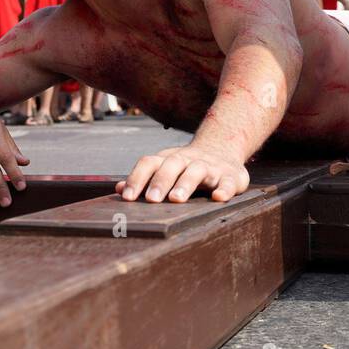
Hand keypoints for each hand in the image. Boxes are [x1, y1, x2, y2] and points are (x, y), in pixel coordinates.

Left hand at [117, 143, 249, 204]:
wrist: (223, 148)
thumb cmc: (186, 166)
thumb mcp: (164, 168)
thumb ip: (143, 179)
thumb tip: (117, 189)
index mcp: (168, 159)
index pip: (149, 163)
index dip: (137, 178)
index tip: (127, 197)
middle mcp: (188, 160)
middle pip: (172, 165)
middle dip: (160, 181)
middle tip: (152, 199)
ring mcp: (210, 167)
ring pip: (197, 171)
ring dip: (186, 183)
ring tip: (177, 199)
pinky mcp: (231, 176)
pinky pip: (228, 181)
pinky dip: (224, 189)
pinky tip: (218, 197)